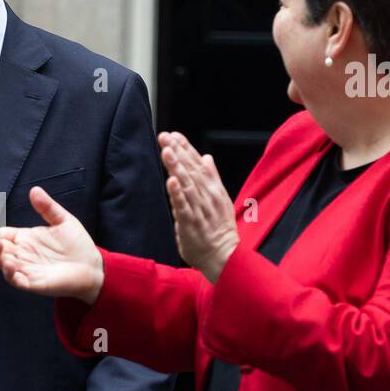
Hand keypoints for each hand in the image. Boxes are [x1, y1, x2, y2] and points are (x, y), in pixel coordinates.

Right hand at [0, 187, 103, 303]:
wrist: (94, 266)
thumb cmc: (78, 245)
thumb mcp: (63, 221)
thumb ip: (48, 207)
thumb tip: (34, 190)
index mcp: (25, 239)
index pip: (1, 233)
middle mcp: (22, 254)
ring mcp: (26, 269)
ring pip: (3, 264)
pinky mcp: (34, 283)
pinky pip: (17, 281)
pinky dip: (11, 275)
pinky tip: (11, 265)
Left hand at [160, 132, 237, 282]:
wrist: (224, 256)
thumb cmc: (218, 229)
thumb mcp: (219, 199)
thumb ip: (212, 178)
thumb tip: (206, 157)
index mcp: (214, 189)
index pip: (198, 164)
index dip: (186, 148)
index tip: (174, 134)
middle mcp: (208, 196)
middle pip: (191, 170)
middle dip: (178, 152)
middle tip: (165, 136)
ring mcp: (200, 209)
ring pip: (187, 184)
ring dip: (177, 166)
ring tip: (167, 151)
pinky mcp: (192, 223)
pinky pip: (183, 206)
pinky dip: (177, 193)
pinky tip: (170, 180)